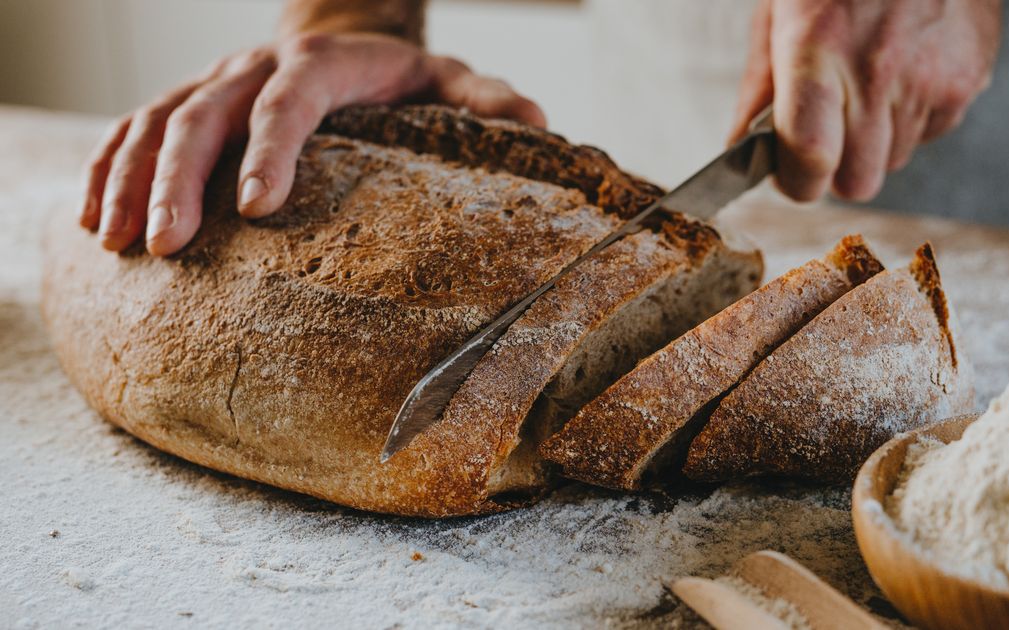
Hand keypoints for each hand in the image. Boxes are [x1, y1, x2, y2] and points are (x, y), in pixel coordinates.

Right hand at [81, 32, 544, 255]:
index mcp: (324, 63)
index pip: (290, 98)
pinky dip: (108, 170)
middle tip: (166, 248)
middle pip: (204, 111)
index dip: (271, 147)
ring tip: (115, 244)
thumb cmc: (404, 78)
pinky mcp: (189, 100)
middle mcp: (258, 65)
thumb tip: (540, 124)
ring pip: (156, 119)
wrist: (346, 38)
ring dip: (130, 179)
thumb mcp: (450, 82)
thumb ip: (486, 103)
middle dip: (179, 178)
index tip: (256, 207)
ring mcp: (216, 81)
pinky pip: (131, 127)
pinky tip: (92, 222)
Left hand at [729, 0, 1000, 201]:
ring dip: (876, 139)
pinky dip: (913, 116)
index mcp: (818, 49)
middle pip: (858, 181)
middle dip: (837, 170)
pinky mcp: (969, 77)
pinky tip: (904, 68)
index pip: (810, 159)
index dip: (796, 180)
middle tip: (826, 132)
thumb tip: (741, 150)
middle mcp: (878, 70)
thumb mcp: (779, 11)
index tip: (788, 172)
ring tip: (868, 79)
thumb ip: (760, 87)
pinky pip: (933, 131)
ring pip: (897, 159)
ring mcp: (932, 77)